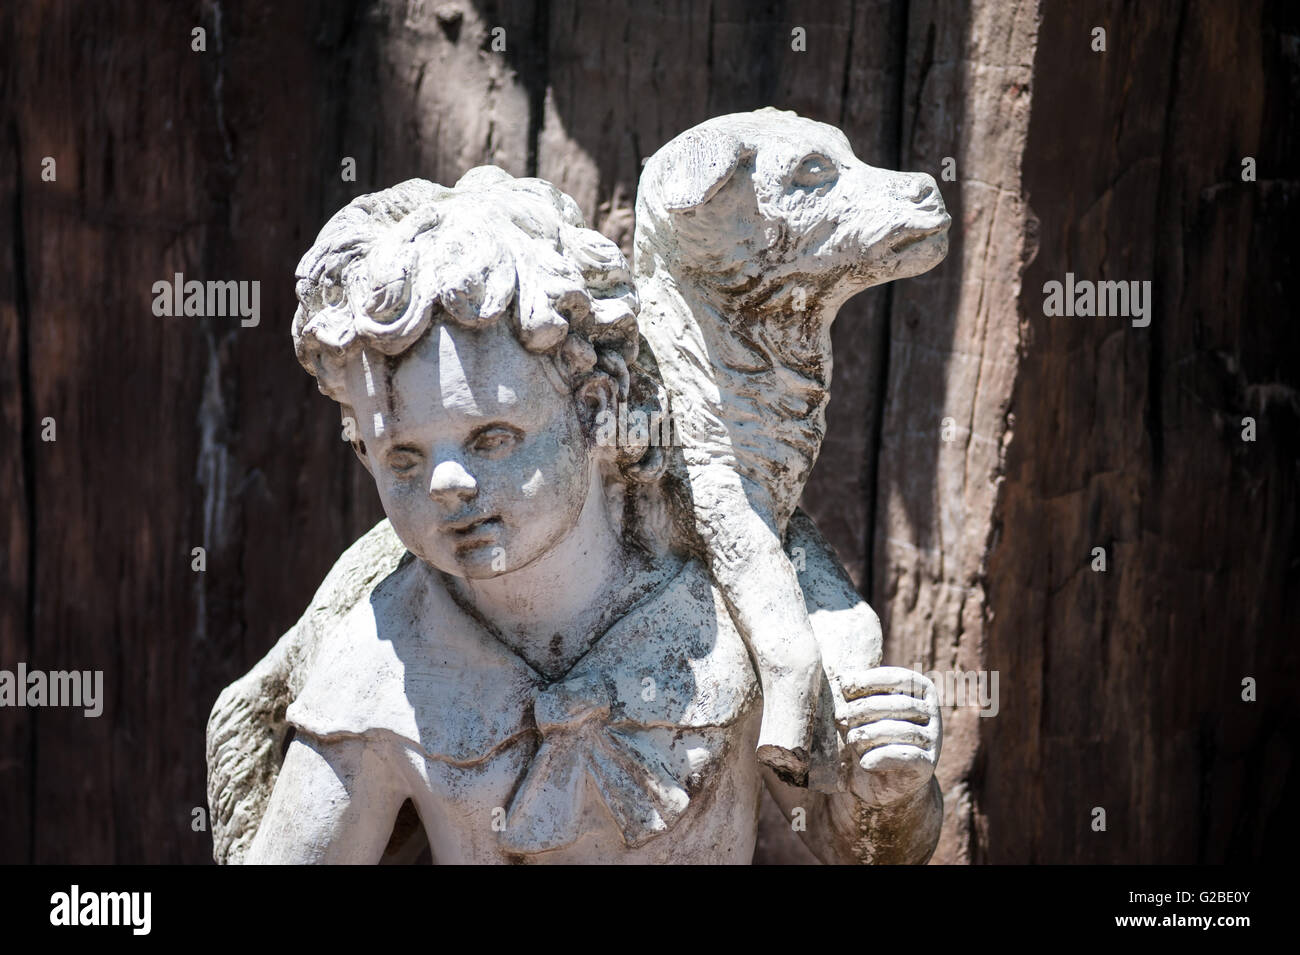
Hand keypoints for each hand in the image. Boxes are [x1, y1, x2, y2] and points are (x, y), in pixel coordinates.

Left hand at [835, 667, 940, 806]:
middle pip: (898, 705)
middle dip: (863, 709)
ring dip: (869, 735)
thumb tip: (844, 681)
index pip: (898, 678)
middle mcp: (932, 712)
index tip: (845, 688)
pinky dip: (881, 758)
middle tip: (841, 718)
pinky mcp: (928, 765)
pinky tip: (864, 762)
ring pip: (902, 731)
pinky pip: (907, 757)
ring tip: (852, 739)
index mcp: (921, 689)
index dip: (869, 680)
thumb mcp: (864, 708)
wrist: (885, 778)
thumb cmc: (872, 734)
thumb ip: (858, 693)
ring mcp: (933, 739)